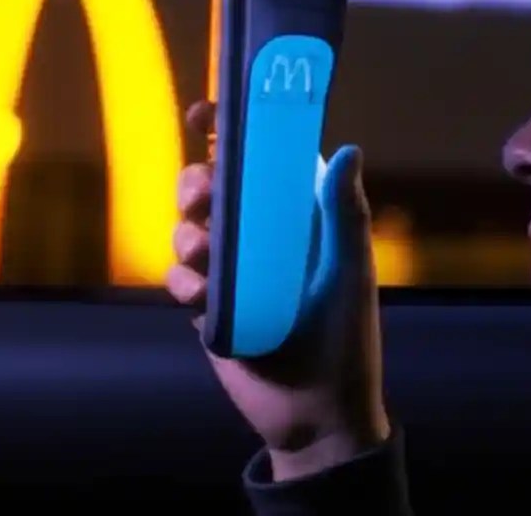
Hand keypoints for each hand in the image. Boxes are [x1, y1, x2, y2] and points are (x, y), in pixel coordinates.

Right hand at [166, 101, 390, 480]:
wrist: (316, 414)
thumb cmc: (347, 339)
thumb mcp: (350, 274)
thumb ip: (345, 215)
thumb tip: (348, 149)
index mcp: (300, 216)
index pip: (263, 160)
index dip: (232, 132)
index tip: (206, 116)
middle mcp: (264, 235)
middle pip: (212, 186)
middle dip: (196, 183)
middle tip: (202, 198)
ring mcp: (233, 270)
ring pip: (188, 227)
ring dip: (188, 233)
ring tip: (207, 257)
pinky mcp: (210, 305)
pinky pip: (179, 277)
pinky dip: (184, 280)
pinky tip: (202, 297)